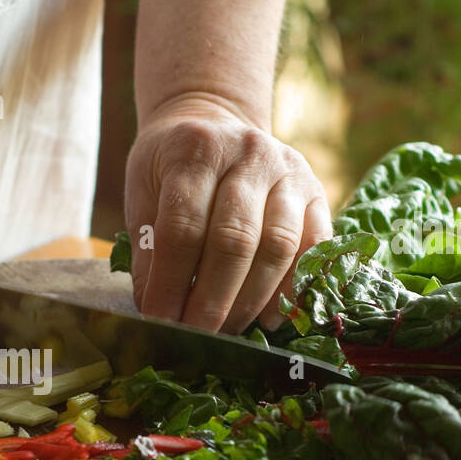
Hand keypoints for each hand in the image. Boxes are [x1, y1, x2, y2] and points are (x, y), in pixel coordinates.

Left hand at [124, 95, 330, 332]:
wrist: (214, 123)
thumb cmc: (170, 168)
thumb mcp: (144, 193)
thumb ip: (148, 248)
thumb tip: (154, 308)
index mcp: (196, 151)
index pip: (182, 228)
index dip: (169, 282)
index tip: (159, 320)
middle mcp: (248, 154)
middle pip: (234, 241)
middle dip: (212, 300)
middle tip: (195, 336)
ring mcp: (289, 172)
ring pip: (278, 246)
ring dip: (251, 299)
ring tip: (227, 331)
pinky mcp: (316, 192)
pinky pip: (314, 246)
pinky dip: (293, 287)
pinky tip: (270, 316)